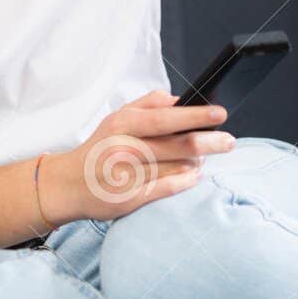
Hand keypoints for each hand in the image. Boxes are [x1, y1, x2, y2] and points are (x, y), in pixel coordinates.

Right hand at [42, 90, 233, 223]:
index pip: (166, 118)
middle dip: (210, 142)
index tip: (221, 113)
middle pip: (179, 145)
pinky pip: (168, 188)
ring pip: (178, 167)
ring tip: (205, 156)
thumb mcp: (117, 118)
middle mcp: (125, 149)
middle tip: (229, 141)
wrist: (68, 184)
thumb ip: (148, 104)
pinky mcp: (131, 199)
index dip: (197, 116)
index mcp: (123, 125)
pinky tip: (194, 175)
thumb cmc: (100, 148)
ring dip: (198, 162)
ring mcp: (128, 176)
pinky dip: (186, 181)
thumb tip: (179, 99)